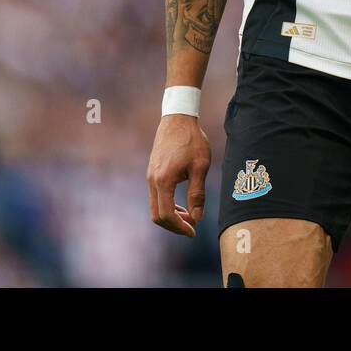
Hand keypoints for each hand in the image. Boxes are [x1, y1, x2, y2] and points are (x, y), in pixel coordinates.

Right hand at [147, 114, 210, 236]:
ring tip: (189, 216)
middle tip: (192, 227)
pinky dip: (167, 205)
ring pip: (155, 207)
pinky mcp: (151, 172)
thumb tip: (196, 217)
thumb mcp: (200, 166)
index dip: (180, 227)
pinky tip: (182, 203)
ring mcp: (150, 176)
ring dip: (171, 216)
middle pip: (157, 215)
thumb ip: (197, 193)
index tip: (194, 232)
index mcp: (163, 180)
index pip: (167, 214)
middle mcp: (152, 180)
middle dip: (174, 226)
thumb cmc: (192, 140)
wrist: (178, 119)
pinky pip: (155, 197)